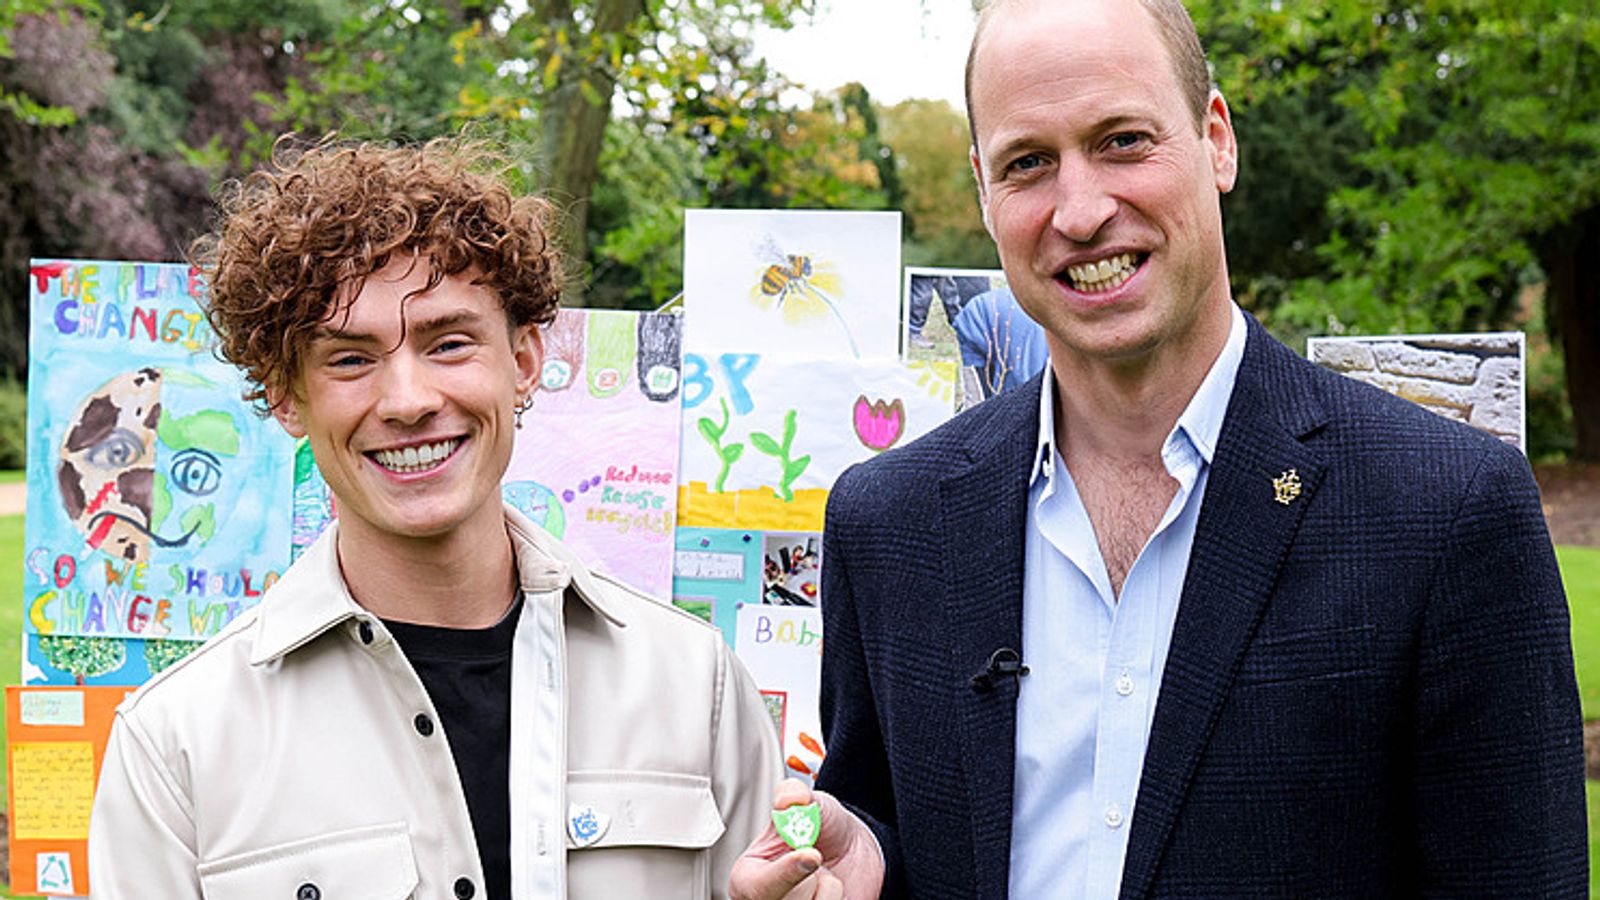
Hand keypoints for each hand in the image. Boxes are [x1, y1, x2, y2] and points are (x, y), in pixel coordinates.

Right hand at [728, 779, 884, 899]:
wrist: (852, 849)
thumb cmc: (820, 831)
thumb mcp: (808, 803)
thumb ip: (794, 794)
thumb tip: (787, 799)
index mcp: (749, 879)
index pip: (759, 888)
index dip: (785, 874)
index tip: (811, 855)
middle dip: (812, 877)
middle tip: (816, 858)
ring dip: (832, 887)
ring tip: (823, 875)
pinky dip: (841, 897)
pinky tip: (833, 891)